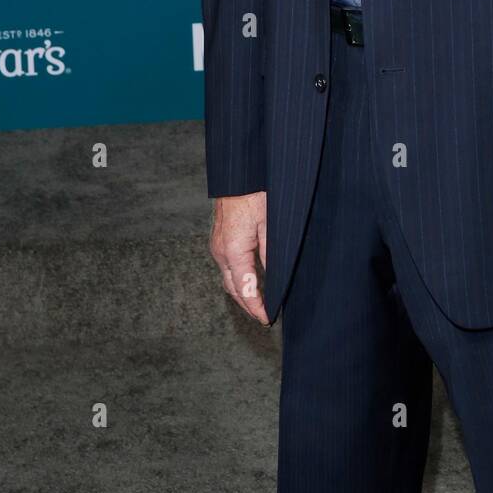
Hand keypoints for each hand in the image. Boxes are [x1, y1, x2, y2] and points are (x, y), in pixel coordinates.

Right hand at [210, 191, 268, 325]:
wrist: (238, 174)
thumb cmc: (255, 193)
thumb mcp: (270, 224)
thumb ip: (270, 254)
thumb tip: (275, 278)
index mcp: (233, 251)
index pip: (244, 289)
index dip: (256, 307)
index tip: (267, 318)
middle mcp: (220, 251)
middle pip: (232, 288)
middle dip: (247, 305)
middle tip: (264, 316)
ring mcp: (217, 245)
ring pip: (228, 279)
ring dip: (241, 294)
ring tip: (258, 304)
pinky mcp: (219, 239)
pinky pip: (227, 267)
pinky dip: (238, 280)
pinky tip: (249, 281)